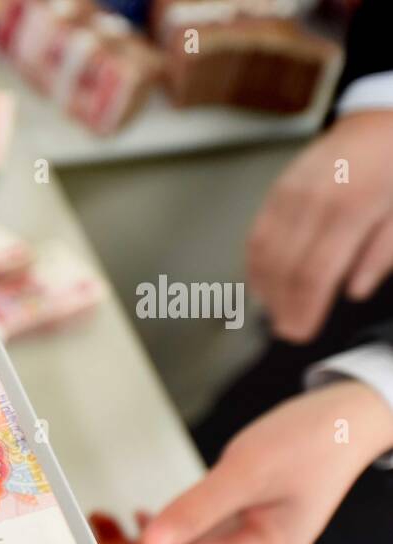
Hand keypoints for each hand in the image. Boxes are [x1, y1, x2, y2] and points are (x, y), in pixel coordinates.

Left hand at [90, 381, 392, 543]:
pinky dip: (162, 527)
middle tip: (88, 535)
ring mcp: (251, 539)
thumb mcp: (248, 468)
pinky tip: (136, 518)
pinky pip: (194, 535)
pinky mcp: (243, 521)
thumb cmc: (313, 438)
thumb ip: (197, 507)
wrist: (350, 416)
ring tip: (102, 524)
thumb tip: (149, 541)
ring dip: (141, 543)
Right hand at [247, 111, 392, 343]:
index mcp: (351, 208)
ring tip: (274, 314)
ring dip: (266, 290)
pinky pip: (257, 234)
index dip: (304, 309)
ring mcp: (289, 194)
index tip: (301, 332)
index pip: (315, 273)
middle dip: (283, 307)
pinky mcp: (277, 191)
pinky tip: (262, 284)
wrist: (381, 120)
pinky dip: (254, 264)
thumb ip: (382, 253)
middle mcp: (312, 201)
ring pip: (264, 253)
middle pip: (285, 268)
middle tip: (287, 331)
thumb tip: (356, 291)